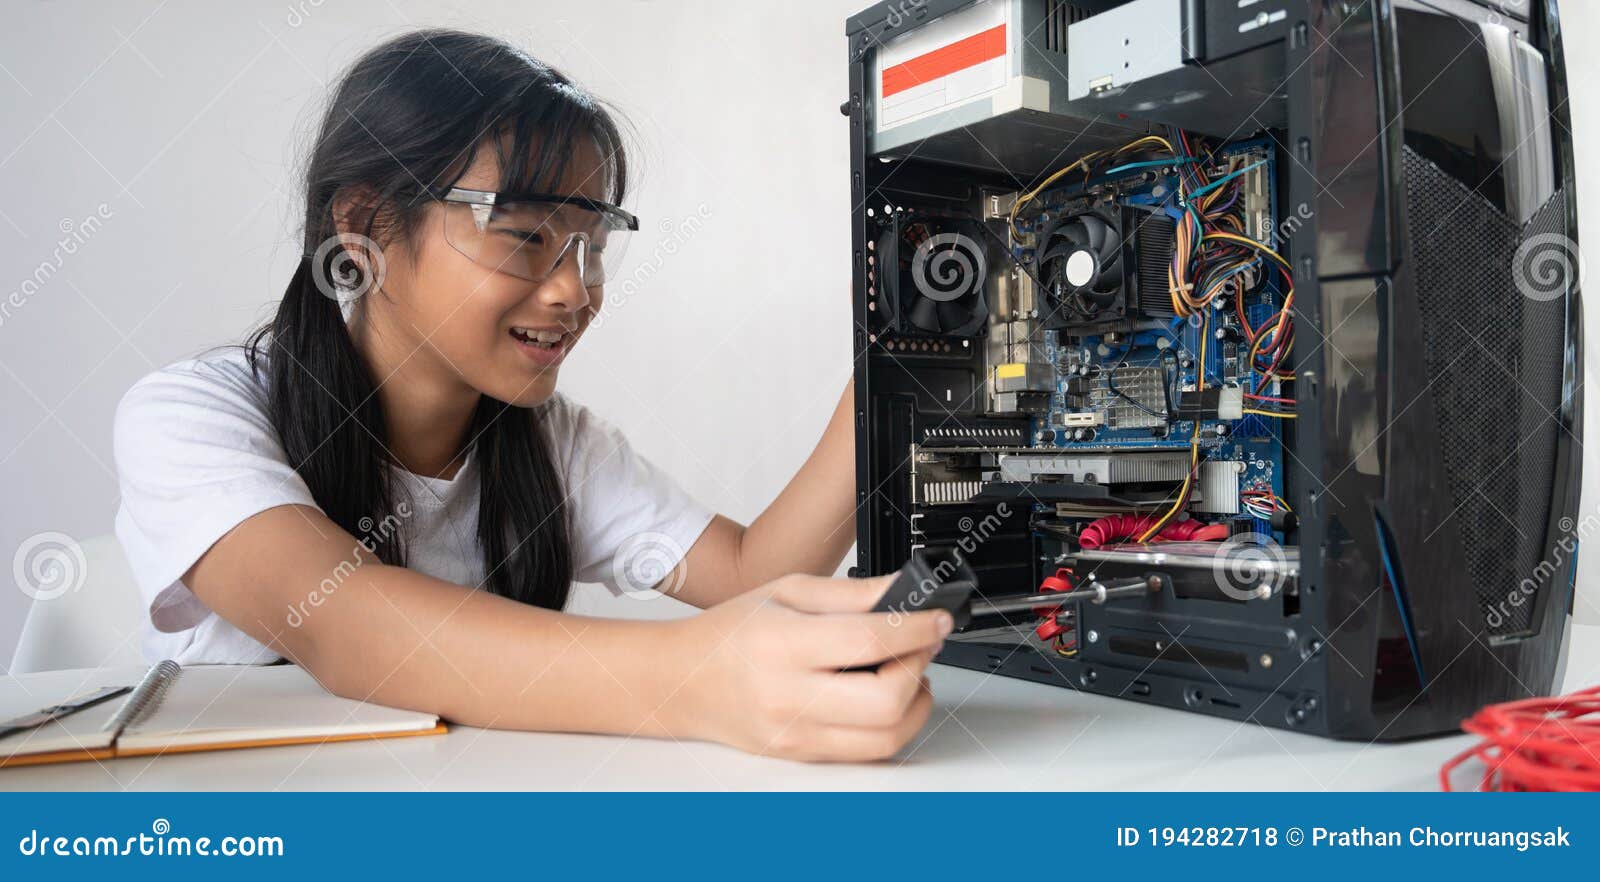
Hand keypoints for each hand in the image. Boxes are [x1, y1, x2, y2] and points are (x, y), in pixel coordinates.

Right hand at [663, 572, 950, 761]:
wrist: (681, 681)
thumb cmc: (729, 633)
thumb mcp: (786, 592)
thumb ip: (851, 593)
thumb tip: (906, 590)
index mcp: (782, 644)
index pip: (868, 640)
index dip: (916, 629)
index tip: (937, 618)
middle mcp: (787, 697)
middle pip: (886, 700)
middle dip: (918, 669)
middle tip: (921, 645)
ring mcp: (794, 734)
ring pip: (885, 737)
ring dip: (914, 703)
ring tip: (908, 674)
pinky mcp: (801, 755)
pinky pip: (866, 751)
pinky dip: (891, 725)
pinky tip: (886, 698)